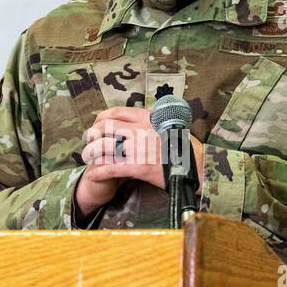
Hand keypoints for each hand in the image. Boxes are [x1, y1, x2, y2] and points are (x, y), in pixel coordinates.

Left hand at [81, 107, 204, 193]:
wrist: (199, 167)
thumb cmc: (188, 148)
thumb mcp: (172, 125)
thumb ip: (156, 121)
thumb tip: (148, 117)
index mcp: (147, 118)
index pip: (115, 112)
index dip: (100, 118)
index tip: (97, 124)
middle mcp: (140, 130)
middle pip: (104, 128)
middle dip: (92, 135)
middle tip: (89, 142)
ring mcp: (138, 149)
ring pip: (103, 147)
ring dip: (91, 153)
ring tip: (87, 158)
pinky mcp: (138, 167)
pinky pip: (111, 168)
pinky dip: (99, 172)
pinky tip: (94, 174)